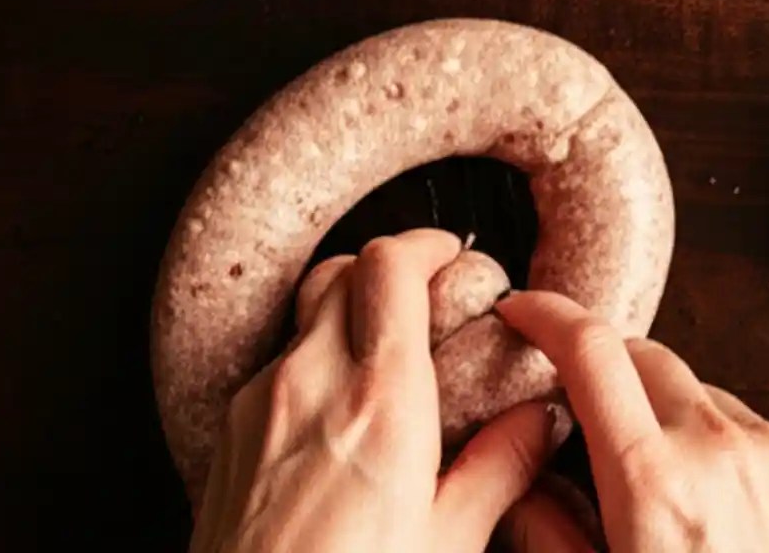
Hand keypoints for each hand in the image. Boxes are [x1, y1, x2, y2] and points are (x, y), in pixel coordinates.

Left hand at [189, 229, 562, 552]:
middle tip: (430, 298)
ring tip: (389, 355)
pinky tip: (341, 410)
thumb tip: (540, 421)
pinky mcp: (229, 428)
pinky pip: (278, 360)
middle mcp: (311, 383)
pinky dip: (316, 357)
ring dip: (351, 310)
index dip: (427, 246)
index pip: (392, 267)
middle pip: (345, 268)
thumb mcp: (447, 543)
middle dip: (392, 268)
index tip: (452, 257)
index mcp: (380, 403)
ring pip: (308, 311)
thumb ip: (499, 467)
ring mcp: (260, 401)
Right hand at [496, 292, 768, 552]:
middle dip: (603, 367)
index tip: (522, 309)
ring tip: (660, 483)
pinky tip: (720, 504)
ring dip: (665, 411)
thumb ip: (548, 530)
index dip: (547, 315)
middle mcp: (718, 448)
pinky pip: (751, 425)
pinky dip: (721, 443)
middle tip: (580, 407)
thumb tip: (521, 474)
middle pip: (642, 355)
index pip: (590, 352)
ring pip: (697, 390)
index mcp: (652, 484)